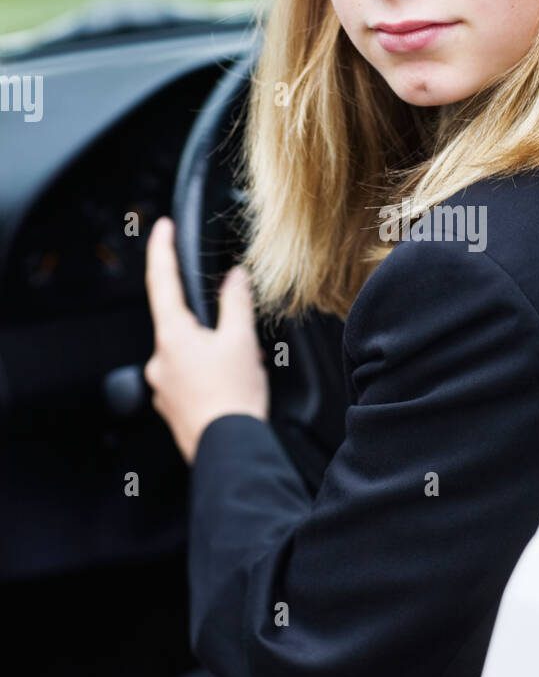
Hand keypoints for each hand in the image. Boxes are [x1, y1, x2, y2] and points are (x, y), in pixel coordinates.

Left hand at [144, 216, 268, 464]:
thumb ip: (235, 302)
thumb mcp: (241, 340)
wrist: (228, 448)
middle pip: (180, 322)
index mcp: (172, 336)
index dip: (162, 250)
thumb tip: (233, 277)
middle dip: (208, 322)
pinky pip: (189, 377)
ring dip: (212, 353)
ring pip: (187, 352)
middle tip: (238, 335)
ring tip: (241, 368)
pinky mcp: (172, 405)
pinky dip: (209, 375)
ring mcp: (163, 384)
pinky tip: (231, 386)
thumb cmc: (233, 398)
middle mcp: (159, 359)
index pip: (161, 281)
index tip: (160, 228)